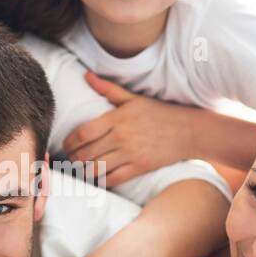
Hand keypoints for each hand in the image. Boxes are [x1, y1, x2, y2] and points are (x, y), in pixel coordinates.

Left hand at [62, 72, 196, 185]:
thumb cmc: (160, 113)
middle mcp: (122, 137)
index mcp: (117, 118)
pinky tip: (96, 178)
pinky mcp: (139, 168)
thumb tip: (86, 75)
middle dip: (73, 158)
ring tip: (79, 169)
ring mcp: (131, 154)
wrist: (189, 131)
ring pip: (96, 168)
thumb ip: (108, 88)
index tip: (66, 145)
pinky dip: (100, 181)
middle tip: (70, 159)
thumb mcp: (133, 98)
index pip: (83, 133)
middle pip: (86, 153)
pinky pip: (113, 179)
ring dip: (84, 171)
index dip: (69, 142)